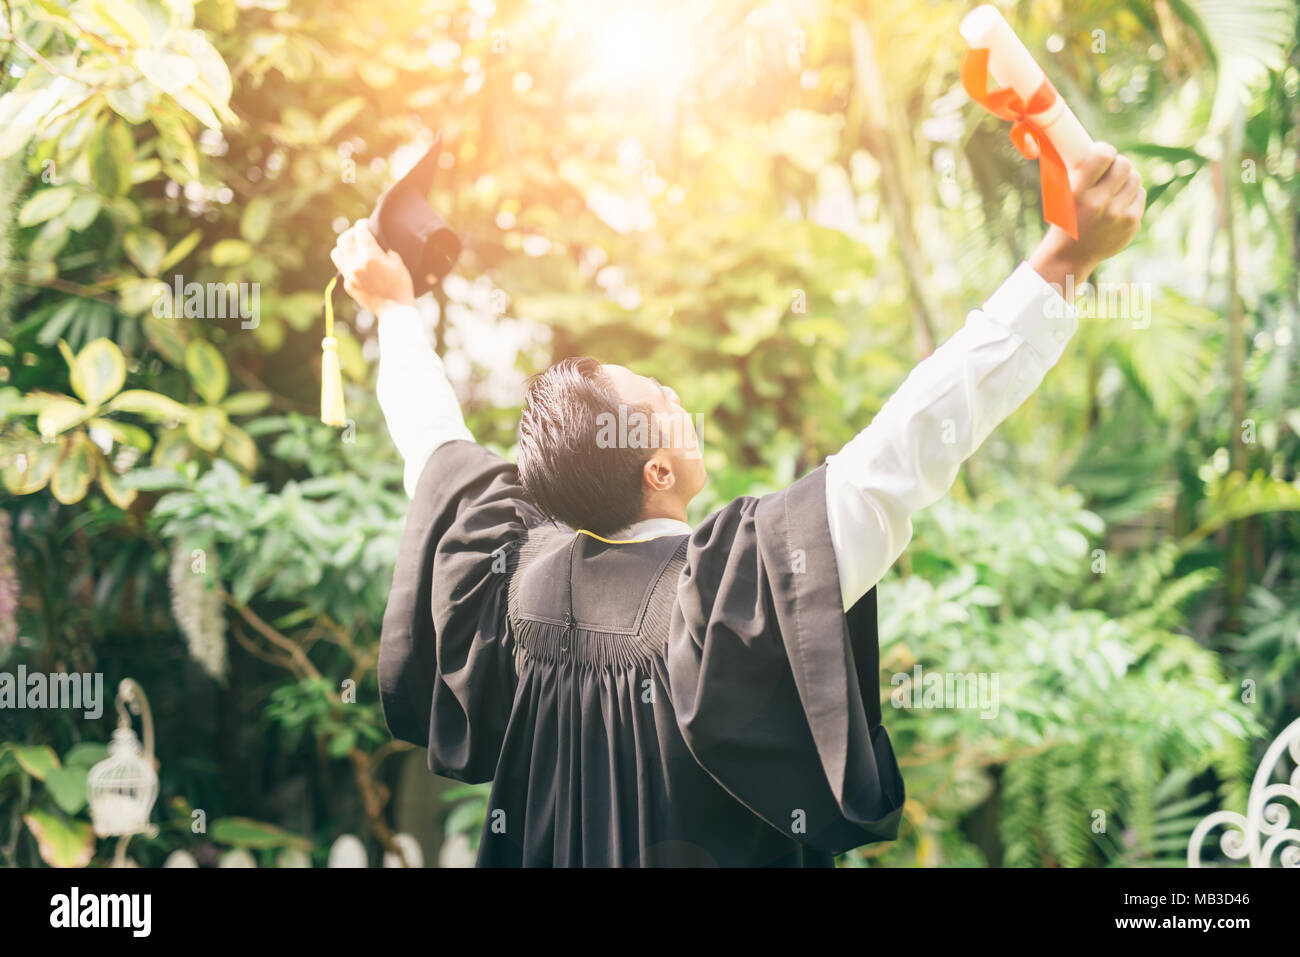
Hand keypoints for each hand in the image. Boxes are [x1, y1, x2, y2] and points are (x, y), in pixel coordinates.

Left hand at [329, 220, 415, 314]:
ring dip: (344, 247)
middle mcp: (356, 264)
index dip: (363, 224)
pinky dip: (349, 264)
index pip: (360, 231)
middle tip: (359, 234)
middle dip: (351, 233)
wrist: (394, 312)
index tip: (365, 223)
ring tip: (353, 249)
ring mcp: (350, 275)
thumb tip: (378, 244)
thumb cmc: (400, 287)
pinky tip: (359, 266)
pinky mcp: (348, 285)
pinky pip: (343, 269)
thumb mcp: (398, 264)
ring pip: (336, 253)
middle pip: (343, 239)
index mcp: (370, 256)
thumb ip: (385, 250)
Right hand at [1029, 142, 1144, 296]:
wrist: (1069, 257)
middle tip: (1110, 169)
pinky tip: (1118, 202)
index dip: (1105, 150)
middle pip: (1124, 165)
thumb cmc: (1063, 219)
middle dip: (1118, 164)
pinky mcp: (1131, 225)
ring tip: (1113, 187)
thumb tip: (1088, 143)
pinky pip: (1140, 195)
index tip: (1102, 152)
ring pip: (1135, 179)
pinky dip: (1131, 195)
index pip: (1103, 156)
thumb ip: (1075, 171)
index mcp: (1078, 194)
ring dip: (1125, 179)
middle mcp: (1100, 205)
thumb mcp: (1060, 195)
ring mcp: (1118, 216)